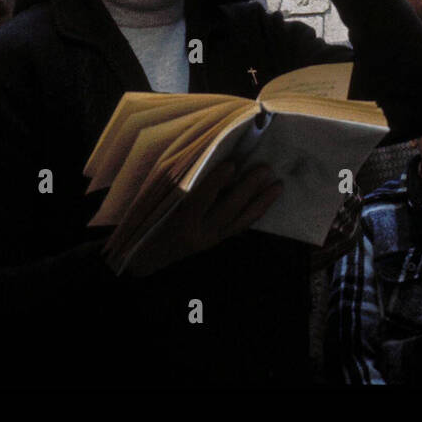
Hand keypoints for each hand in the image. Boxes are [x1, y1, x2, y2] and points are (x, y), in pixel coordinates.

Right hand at [126, 161, 281, 277]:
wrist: (144, 258)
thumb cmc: (147, 223)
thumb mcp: (155, 203)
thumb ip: (177, 186)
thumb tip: (207, 163)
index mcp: (178, 223)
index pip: (200, 201)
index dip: (216, 183)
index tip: (231, 164)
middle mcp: (197, 234)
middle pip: (227, 210)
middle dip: (248, 189)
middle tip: (265, 168)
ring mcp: (209, 240)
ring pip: (239, 221)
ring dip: (260, 202)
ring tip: (277, 185)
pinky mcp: (215, 241)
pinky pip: (239, 227)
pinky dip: (253, 212)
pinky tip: (266, 200)